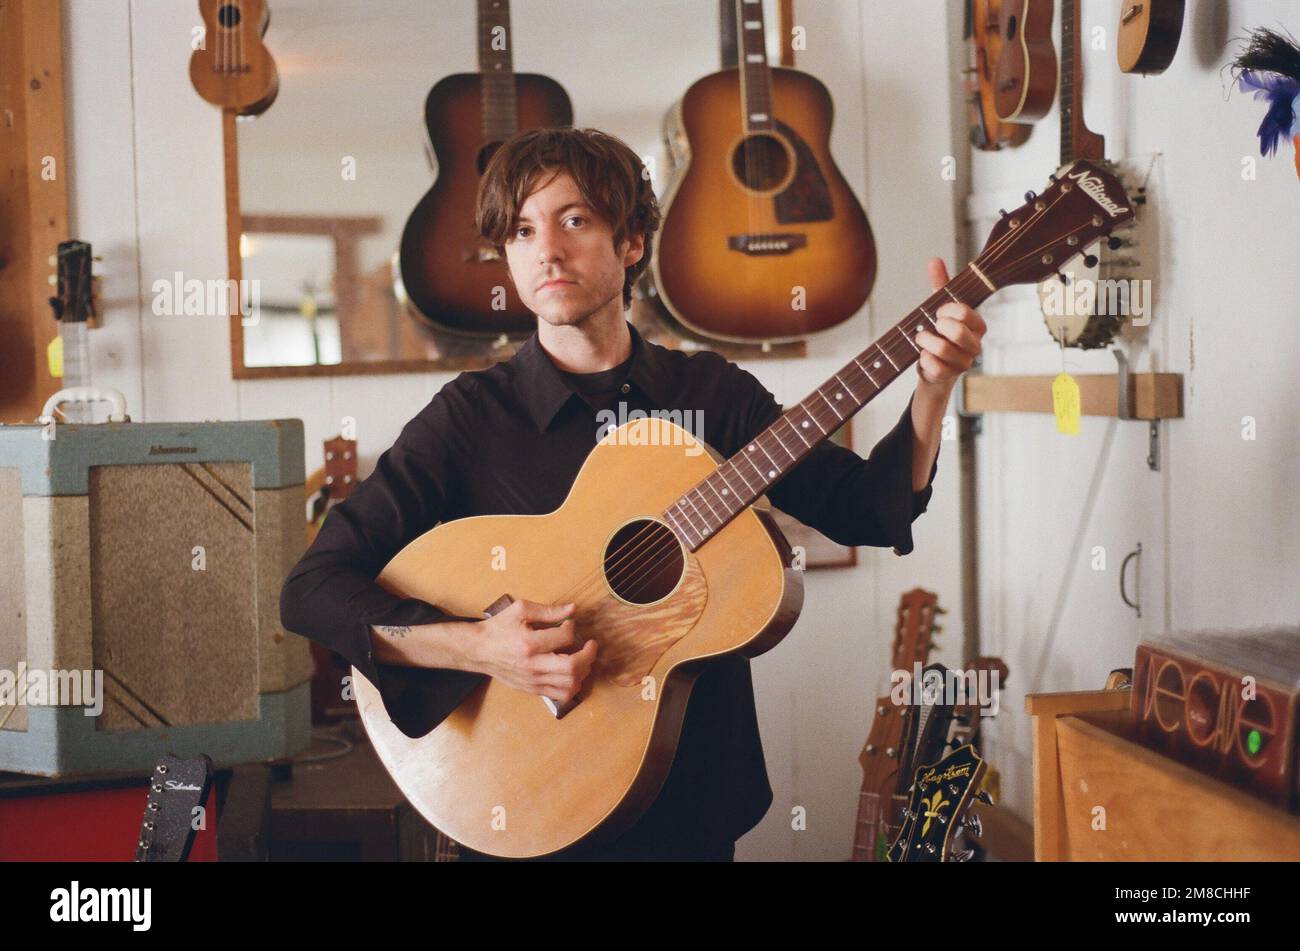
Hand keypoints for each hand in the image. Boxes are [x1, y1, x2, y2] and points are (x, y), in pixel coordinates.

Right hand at [472, 599, 597, 704]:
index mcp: (529, 643)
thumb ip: (548, 610)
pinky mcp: (533, 690)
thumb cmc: (499, 628)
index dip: (572, 627)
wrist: (479, 651)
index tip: (569, 623)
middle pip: (572, 667)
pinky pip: (560, 695)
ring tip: (583, 659)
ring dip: (583, 671)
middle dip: (589, 655)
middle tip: (590, 644)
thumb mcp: (520, 610)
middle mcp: (532, 665)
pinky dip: (573, 686)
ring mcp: (533, 681)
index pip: (564, 637)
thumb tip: (572, 609)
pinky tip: (573, 673)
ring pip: (570, 685)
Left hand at [915, 257, 986, 387]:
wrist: (932, 366)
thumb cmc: (940, 333)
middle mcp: (975, 345)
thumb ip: (940, 285)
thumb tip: (934, 260)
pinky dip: (923, 360)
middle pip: (957, 332)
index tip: (939, 312)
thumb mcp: (940, 308)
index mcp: (977, 325)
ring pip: (943, 350)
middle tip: (931, 327)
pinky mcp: (949, 377)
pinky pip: (934, 367)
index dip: (946, 310)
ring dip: (925, 342)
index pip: (965, 312)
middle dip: (937, 327)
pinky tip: (924, 356)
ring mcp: (964, 363)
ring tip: (922, 340)